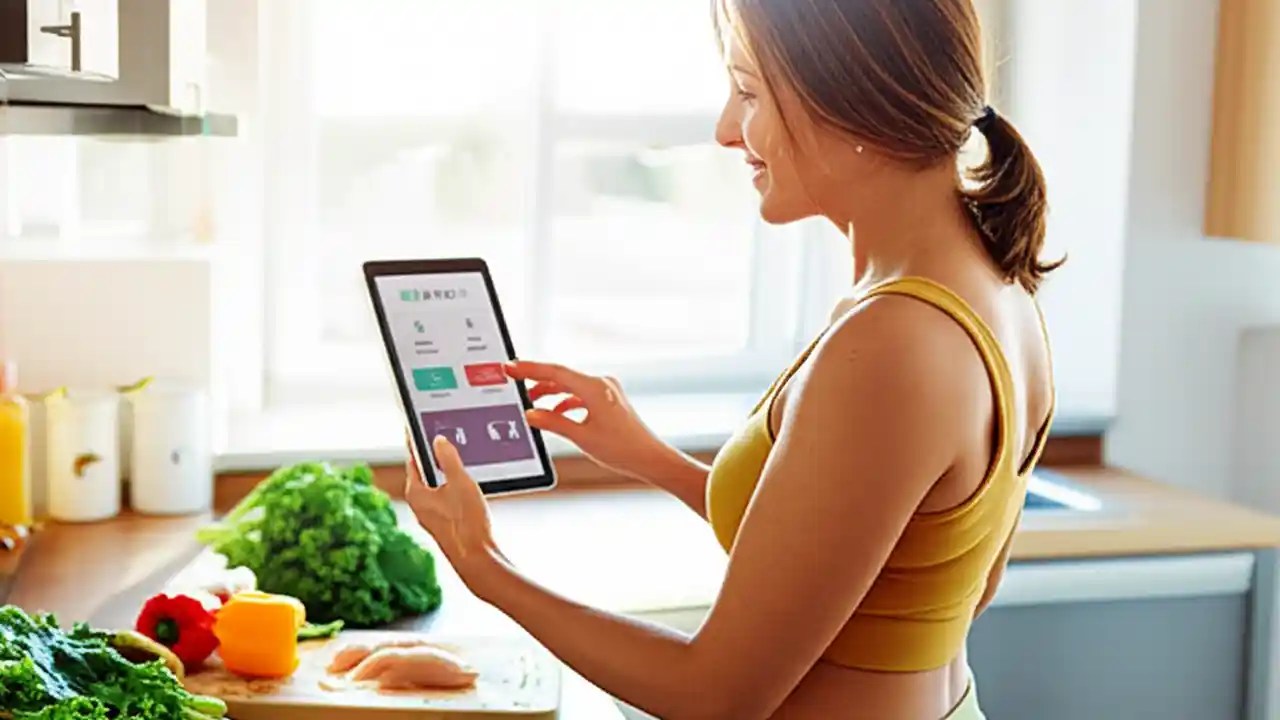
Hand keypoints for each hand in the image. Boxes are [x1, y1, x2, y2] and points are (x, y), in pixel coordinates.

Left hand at [404, 434, 500, 586]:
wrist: (476, 558)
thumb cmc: (466, 523)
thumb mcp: (460, 482)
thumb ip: (449, 459)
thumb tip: (439, 440)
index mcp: (416, 492)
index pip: (412, 458)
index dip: (415, 440)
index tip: (414, 426)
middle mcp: (419, 505)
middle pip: (423, 472)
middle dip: (431, 456)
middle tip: (438, 436)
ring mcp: (431, 515)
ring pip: (434, 485)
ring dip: (443, 472)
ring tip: (455, 458)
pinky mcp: (443, 523)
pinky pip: (443, 497)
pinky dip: (450, 487)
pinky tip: (465, 486)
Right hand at [504, 360, 679, 482]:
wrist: (650, 458)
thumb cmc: (623, 448)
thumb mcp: (581, 436)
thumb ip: (553, 423)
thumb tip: (531, 414)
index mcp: (594, 387)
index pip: (555, 372)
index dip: (530, 369)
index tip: (511, 367)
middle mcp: (601, 384)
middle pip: (562, 376)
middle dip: (537, 379)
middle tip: (515, 380)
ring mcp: (607, 392)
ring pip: (571, 385)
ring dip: (551, 392)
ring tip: (531, 400)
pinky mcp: (609, 401)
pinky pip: (581, 395)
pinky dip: (565, 401)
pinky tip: (555, 411)